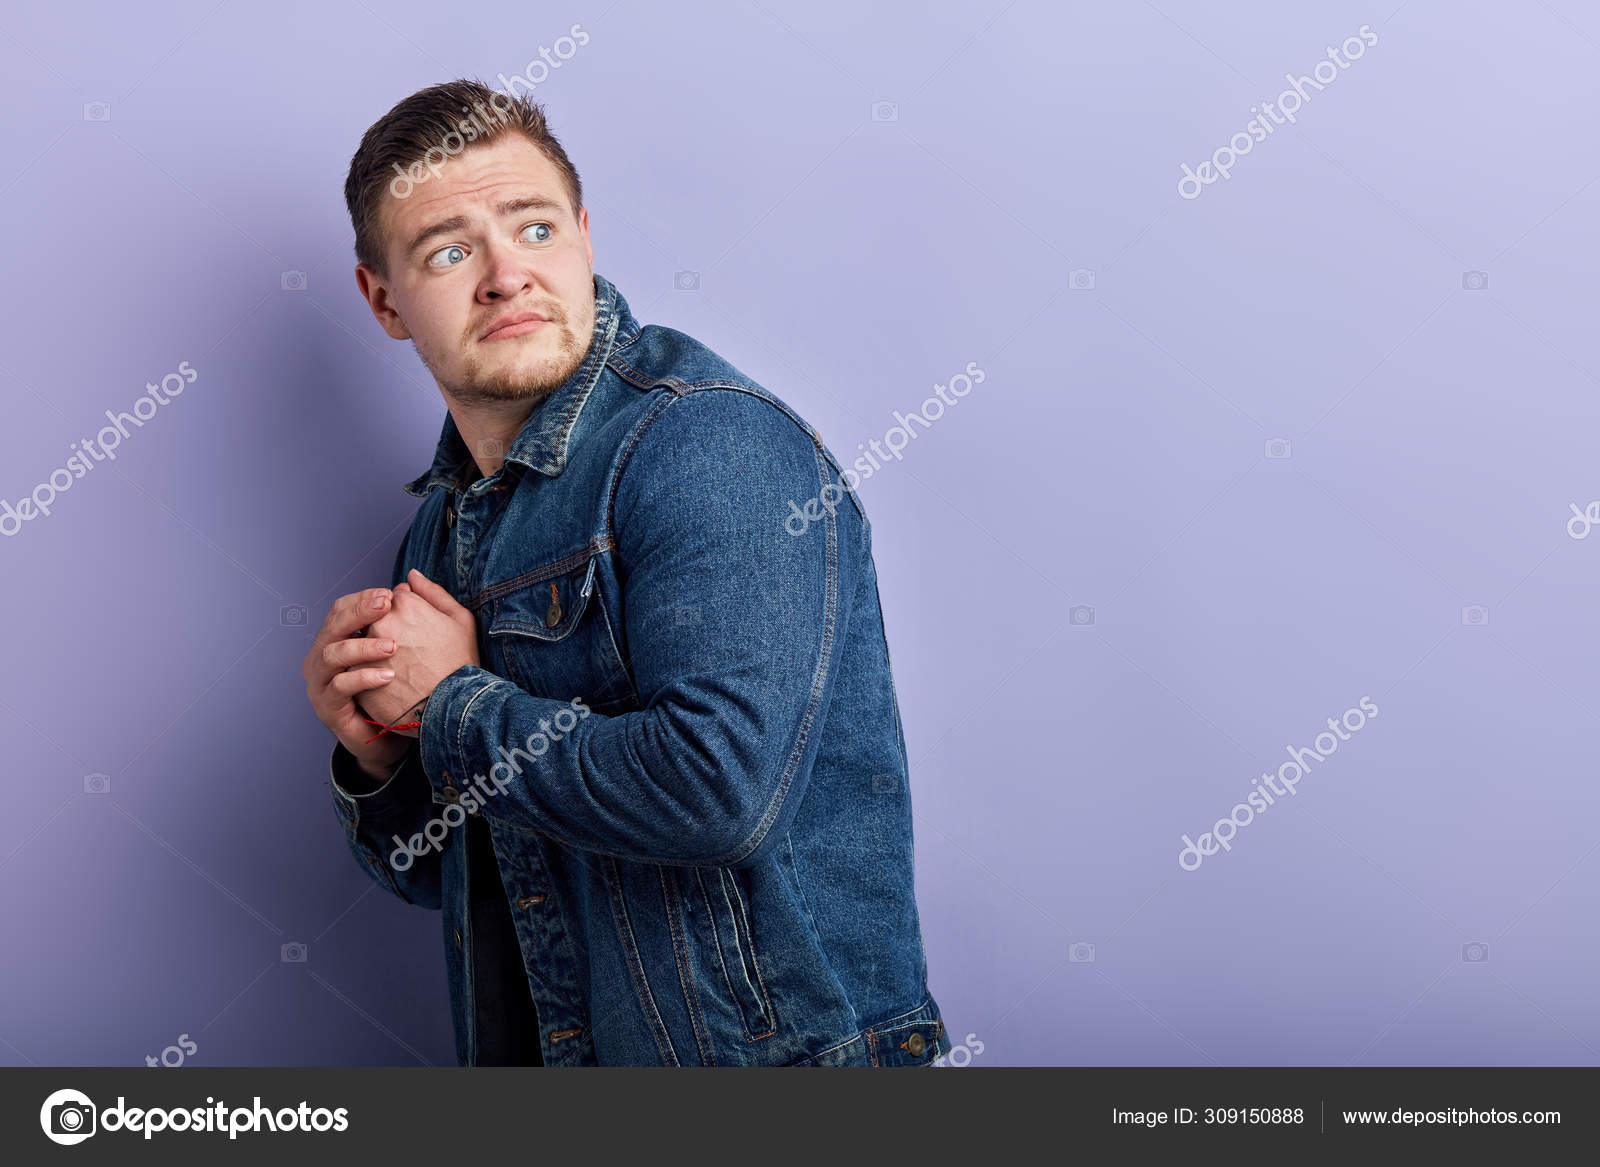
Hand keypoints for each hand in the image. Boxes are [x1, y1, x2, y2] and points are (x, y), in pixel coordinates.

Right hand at [303, 587, 408, 777]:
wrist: (388, 738)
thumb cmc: (394, 691)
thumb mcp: (402, 650)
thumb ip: (403, 617)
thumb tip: (409, 583)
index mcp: (336, 640)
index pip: (340, 610)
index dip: (362, 600)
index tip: (391, 594)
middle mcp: (321, 658)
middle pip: (332, 627)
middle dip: (360, 613)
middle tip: (387, 605)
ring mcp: (320, 683)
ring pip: (332, 654)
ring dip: (362, 646)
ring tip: (393, 646)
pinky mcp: (327, 707)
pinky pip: (340, 687)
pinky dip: (363, 678)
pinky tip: (388, 675)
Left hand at [354, 569, 479, 736]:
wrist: (453, 708)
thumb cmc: (461, 663)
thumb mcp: (461, 620)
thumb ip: (433, 592)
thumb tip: (410, 575)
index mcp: (404, 605)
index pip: (392, 599)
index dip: (406, 616)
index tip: (418, 633)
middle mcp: (379, 623)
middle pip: (374, 619)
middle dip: (386, 631)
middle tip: (409, 653)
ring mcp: (365, 650)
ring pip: (363, 645)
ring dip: (374, 653)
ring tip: (401, 671)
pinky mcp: (357, 676)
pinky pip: (357, 669)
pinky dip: (368, 675)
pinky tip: (391, 686)